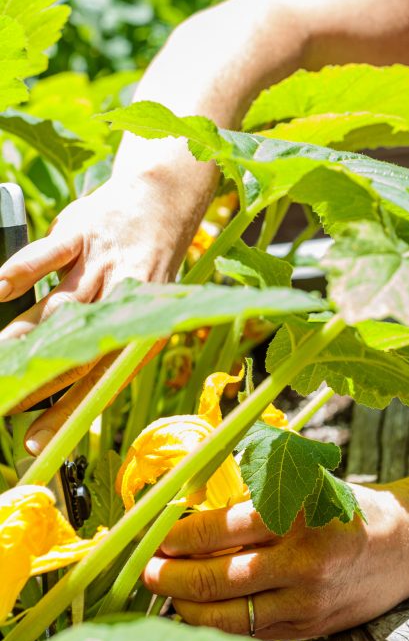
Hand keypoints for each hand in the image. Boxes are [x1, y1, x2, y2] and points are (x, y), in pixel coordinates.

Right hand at [0, 175, 193, 436]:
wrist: (161, 200)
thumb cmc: (138, 265)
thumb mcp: (133, 307)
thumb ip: (99, 344)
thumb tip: (57, 393)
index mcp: (140, 330)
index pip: (99, 382)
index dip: (65, 414)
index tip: (33, 441)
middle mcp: (124, 301)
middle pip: (78, 352)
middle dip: (38, 382)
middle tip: (4, 399)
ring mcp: (103, 265)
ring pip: (59, 308)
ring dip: (24, 333)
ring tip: (1, 355)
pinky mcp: (83, 232)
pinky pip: (49, 255)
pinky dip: (23, 271)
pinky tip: (1, 288)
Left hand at [141, 485, 408, 640]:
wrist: (407, 544)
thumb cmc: (348, 507)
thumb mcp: (309, 484)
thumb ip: (258, 496)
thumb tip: (191, 512)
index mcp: (301, 516)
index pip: (224, 529)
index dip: (182, 535)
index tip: (158, 535)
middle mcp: (304, 562)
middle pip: (219, 579)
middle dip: (172, 577)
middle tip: (148, 571)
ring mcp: (308, 601)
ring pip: (230, 617)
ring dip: (189, 609)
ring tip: (169, 596)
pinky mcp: (312, 629)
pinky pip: (253, 633)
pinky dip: (220, 626)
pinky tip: (201, 613)